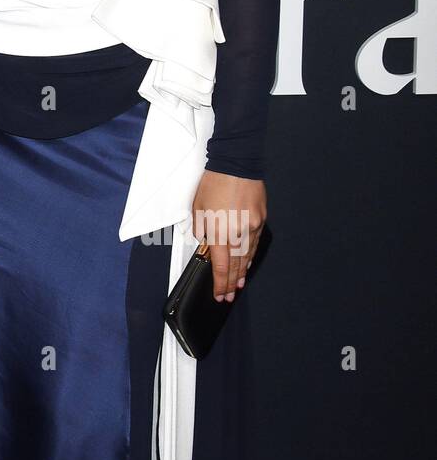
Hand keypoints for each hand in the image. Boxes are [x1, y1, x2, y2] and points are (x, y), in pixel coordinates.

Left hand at [190, 170, 265, 302]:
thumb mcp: (198, 207)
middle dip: (231, 283)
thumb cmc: (214, 183)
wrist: (236, 163)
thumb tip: (208, 242)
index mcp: (220, 231)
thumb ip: (202, 229)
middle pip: (236, 265)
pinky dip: (251, 255)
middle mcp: (238, 232)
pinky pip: (256, 243)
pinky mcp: (261, 219)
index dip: (220, 283)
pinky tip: (248, 262)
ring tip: (238, 284)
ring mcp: (252, 226)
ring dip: (242, 271)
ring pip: (248, 255)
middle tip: (229, 296)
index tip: (220, 294)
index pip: (221, 266)